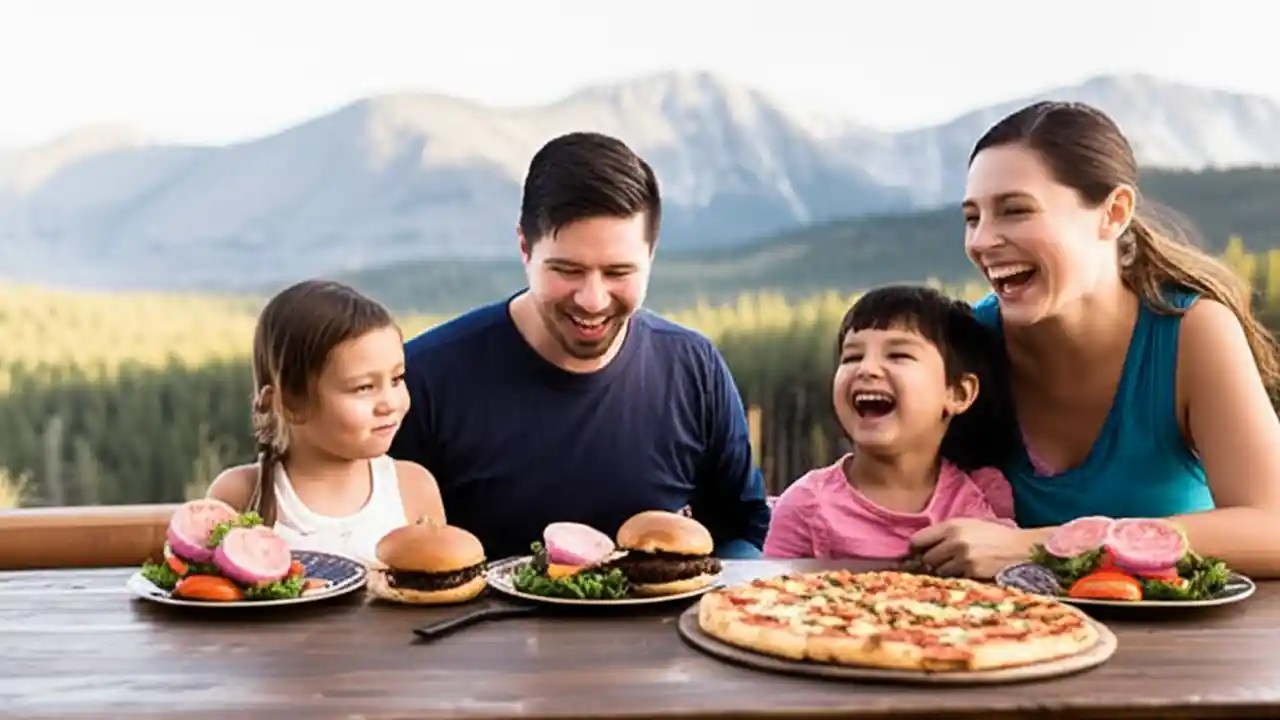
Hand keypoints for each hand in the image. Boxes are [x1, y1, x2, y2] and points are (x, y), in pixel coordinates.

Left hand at [907, 519, 1037, 578]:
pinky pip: (953, 579)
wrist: (1022, 548)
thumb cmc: (995, 536)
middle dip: (931, 562)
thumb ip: (947, 533)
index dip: (916, 549)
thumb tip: (923, 547)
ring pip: (938, 571)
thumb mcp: (970, 525)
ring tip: (959, 567)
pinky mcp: (972, 572)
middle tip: (942, 562)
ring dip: (944, 571)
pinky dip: (957, 577)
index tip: (919, 554)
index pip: (917, 540)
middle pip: (926, 558)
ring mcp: (963, 557)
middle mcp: (955, 540)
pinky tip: (968, 572)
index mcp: (952, 525)